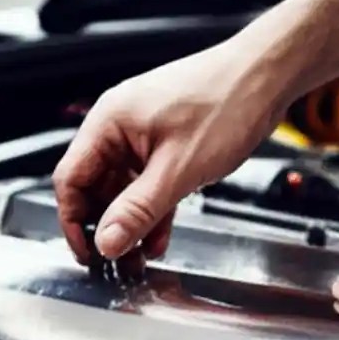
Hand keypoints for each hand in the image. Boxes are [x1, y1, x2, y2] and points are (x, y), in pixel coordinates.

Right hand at [53, 43, 290, 261]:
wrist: (267, 77)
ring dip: (131, 222)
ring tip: (139, 257)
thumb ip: (139, 209)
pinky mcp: (167, 143)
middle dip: (106, 226)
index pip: (71, 179)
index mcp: (109, 122)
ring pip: (124, 188)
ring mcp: (144, 134)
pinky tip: (159, 236)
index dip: (74, 221)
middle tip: (117, 262)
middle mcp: (120, 126)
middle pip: (95, 186)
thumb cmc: (227, 101)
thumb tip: (107, 241)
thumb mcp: (179, 169)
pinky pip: (149, 182)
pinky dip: (153, 209)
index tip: (89, 253)